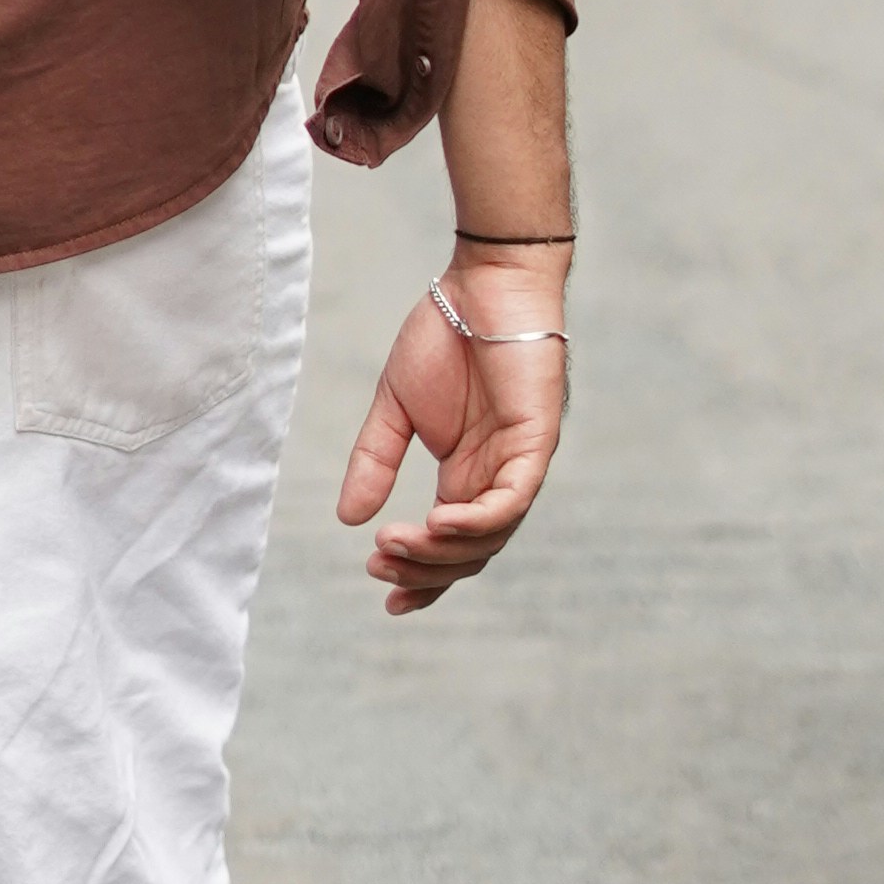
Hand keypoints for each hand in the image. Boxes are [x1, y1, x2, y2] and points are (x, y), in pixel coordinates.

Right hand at [337, 284, 566, 614]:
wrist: (482, 282)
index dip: (422, 579)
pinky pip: (510, 499)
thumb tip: (348, 520)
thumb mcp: (394, 406)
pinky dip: (476, 520)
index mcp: (466, 474)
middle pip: (469, 553)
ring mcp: (518, 463)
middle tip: (378, 567)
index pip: (450, 546)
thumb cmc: (444, 334)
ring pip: (490, 536)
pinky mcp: (535, 443)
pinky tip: (437, 522)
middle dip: (423, 570)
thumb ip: (375, 460)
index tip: (386, 601)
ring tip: (396, 545)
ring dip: (441, 550)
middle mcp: (495, 478)